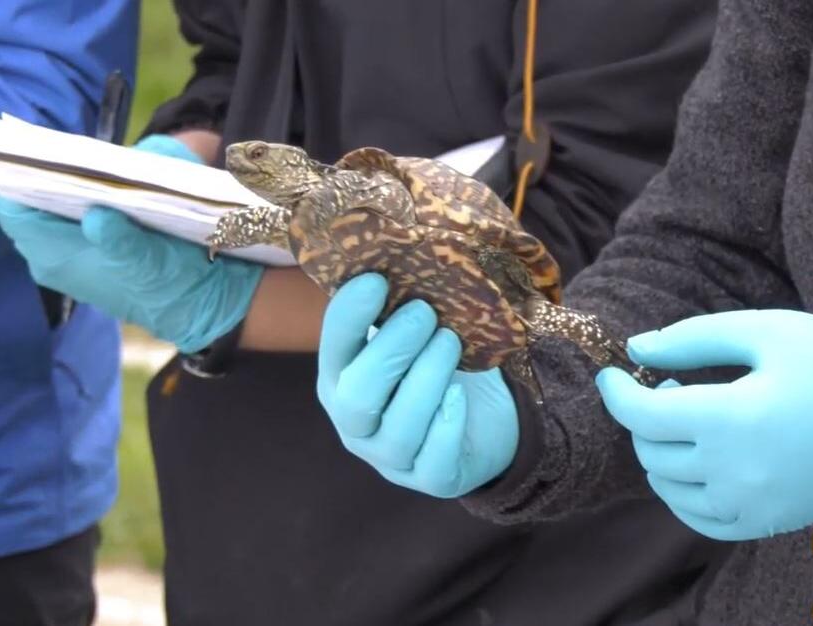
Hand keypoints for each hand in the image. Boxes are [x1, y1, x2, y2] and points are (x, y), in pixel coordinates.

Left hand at [0, 135, 263, 352]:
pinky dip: (83, 189)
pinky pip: (69, 205)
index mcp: (53, 255)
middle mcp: (49, 252)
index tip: (45, 150)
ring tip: (94, 161)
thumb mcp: (153, 264)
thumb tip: (96, 217)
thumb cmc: (174, 283)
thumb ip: (121, 242)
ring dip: (69, 178)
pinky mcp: (86, 243)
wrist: (199, 304)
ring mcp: (66, 248)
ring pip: (48, 198)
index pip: (8, 203)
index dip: (21, 172)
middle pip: (28, 195)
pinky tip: (107, 179)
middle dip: (48, 170)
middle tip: (79, 151)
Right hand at [316, 274, 518, 497]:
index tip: (375, 280)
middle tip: (425, 312)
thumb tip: (404, 252)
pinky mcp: (432, 479)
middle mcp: (356, 423)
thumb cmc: (434, 366)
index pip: (332, 349)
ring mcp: (391, 457)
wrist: (480, 420)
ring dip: (425, 379)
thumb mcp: (411, 335)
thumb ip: (397, 306)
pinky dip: (447, 425)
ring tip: (451, 342)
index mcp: (339, 380)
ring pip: (399, 428)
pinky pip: (434, 460)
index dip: (348, 317)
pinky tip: (460, 394)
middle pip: (358, 395)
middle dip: (391, 350)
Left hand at [596, 309, 812, 540]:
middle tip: (669, 385)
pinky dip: (681, 493)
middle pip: (650, 450)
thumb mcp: (764, 330)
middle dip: (643, 416)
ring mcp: (750, 505)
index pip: (642, 415)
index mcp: (731, 419)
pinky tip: (697, 461)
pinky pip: (697, 519)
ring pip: (667, 487)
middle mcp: (734, 472)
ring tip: (688, 418)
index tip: (614, 373)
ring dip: (660, 452)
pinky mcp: (766, 523)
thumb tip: (637, 349)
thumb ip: (691, 339)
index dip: (617, 392)